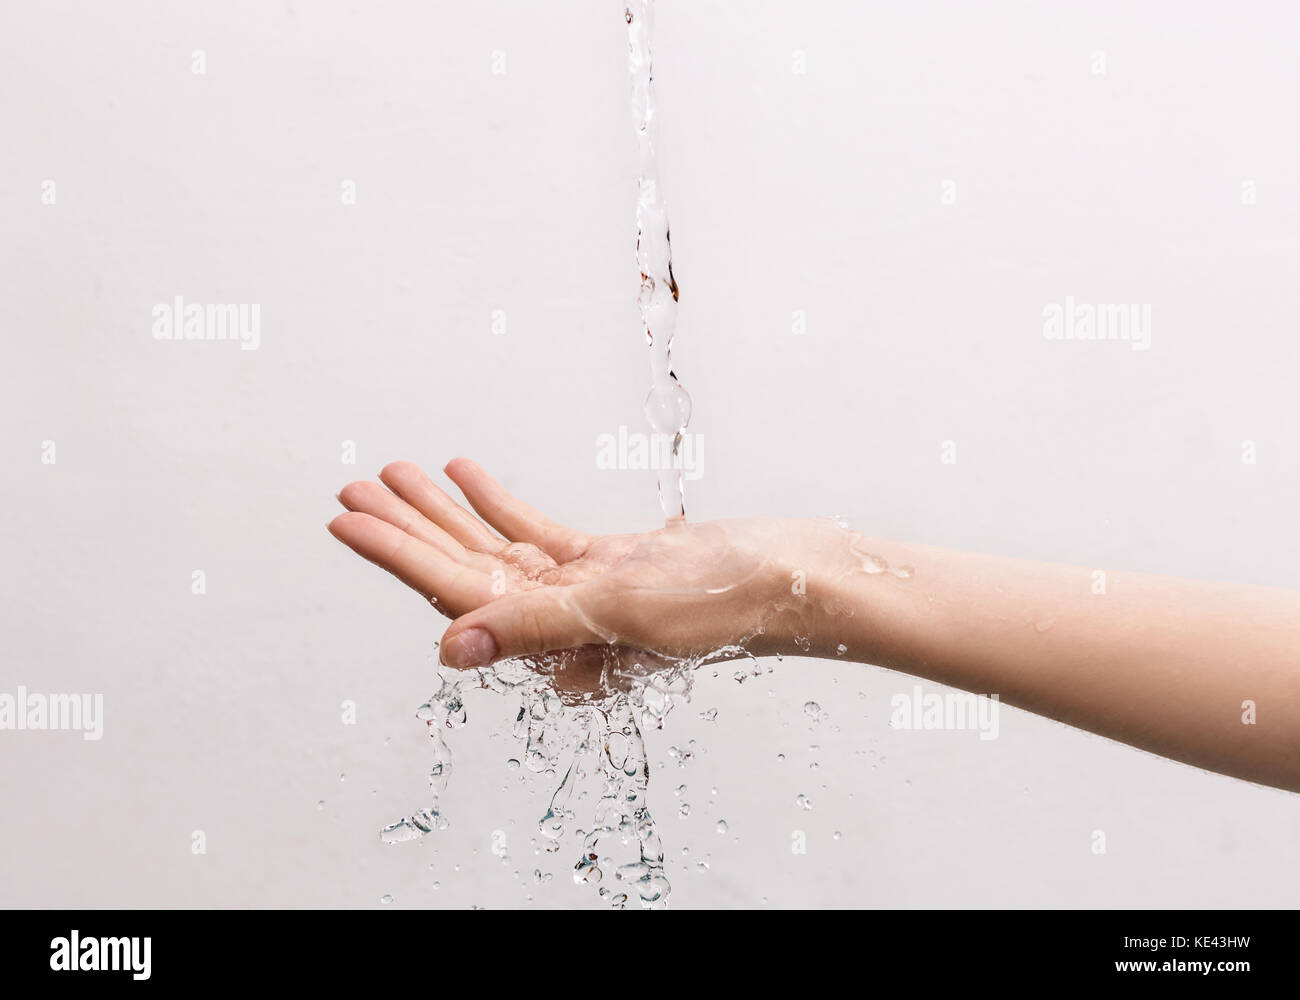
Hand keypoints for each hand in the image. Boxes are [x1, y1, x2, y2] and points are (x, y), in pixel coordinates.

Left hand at [328, 459, 830, 674]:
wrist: (793, 577)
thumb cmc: (722, 603)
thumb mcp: (622, 611)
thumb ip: (534, 627)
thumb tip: (450, 651)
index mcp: (553, 641)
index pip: (455, 592)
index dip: (396, 553)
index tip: (346, 517)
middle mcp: (558, 623)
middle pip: (464, 569)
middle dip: (406, 527)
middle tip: (352, 487)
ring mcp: (582, 593)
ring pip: (496, 547)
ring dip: (446, 510)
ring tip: (395, 470)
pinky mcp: (608, 565)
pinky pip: (538, 532)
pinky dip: (500, 503)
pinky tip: (465, 471)